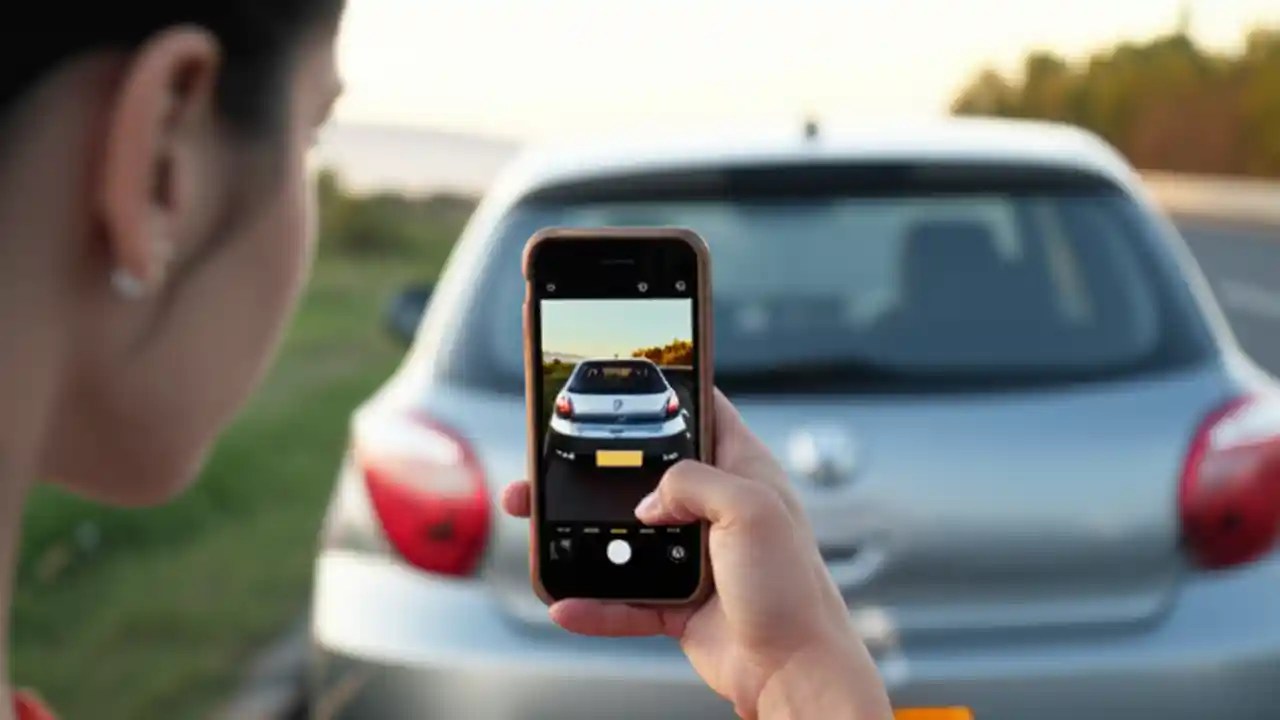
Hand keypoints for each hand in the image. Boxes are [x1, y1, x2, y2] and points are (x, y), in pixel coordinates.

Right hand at [502, 390, 891, 718]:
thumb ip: (693, 482)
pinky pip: (624, 600)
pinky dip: (594, 603)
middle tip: (550, 462)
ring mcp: (694, 557)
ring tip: (536, 525)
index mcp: (741, 472)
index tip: (626, 382)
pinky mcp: (678, 602)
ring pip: (622, 538)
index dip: (668, 393)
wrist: (794, 670)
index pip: (702, 414)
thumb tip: (647, 502)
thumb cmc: (793, 588)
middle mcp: (716, 509)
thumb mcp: (750, 509)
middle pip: (643, 477)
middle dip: (593, 472)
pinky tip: (566, 602)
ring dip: (579, 536)